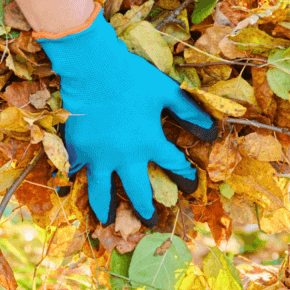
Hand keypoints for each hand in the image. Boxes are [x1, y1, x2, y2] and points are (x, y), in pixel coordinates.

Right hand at [37, 6, 218, 225]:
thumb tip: (212, 131)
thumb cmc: (132, 76)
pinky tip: (77, 189)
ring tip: (107, 223)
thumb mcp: (166, 91)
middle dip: (147, 209)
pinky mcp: (77, 149)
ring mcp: (98, 157)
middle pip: (138, 192)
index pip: (173, 165)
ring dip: (107, 209)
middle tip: (150, 221)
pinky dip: (77, 181)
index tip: (192, 185)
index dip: (185, 175)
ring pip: (102, 192)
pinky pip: (76, 172)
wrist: (92, 67)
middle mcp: (125, 157)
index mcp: (150, 142)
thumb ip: (189, 112)